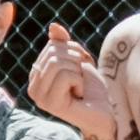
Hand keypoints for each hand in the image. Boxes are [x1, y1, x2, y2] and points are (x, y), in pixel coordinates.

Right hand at [24, 22, 128, 139]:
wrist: (106, 113)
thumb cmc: (92, 89)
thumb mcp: (78, 60)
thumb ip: (64, 44)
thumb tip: (53, 26)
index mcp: (36, 75)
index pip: (52, 46)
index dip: (73, 50)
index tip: (80, 66)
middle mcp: (33, 87)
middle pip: (53, 53)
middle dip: (75, 60)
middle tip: (82, 77)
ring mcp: (40, 97)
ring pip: (58, 63)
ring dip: (77, 72)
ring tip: (80, 86)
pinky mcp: (51, 104)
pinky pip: (66, 76)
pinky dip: (80, 82)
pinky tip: (80, 95)